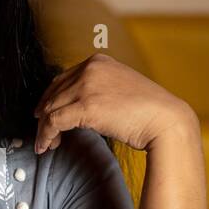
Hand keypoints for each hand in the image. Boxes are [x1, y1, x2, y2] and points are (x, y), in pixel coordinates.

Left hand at [32, 53, 198, 152]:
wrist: (166, 121)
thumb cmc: (149, 111)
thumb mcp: (120, 89)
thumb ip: (99, 89)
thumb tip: (79, 107)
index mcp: (98, 62)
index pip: (63, 79)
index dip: (50, 98)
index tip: (45, 112)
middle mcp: (90, 69)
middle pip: (54, 93)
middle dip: (45, 115)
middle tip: (42, 132)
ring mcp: (87, 86)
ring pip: (50, 108)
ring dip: (44, 129)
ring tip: (45, 144)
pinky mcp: (85, 106)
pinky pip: (54, 122)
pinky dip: (45, 135)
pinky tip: (46, 146)